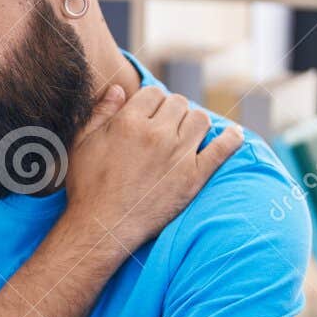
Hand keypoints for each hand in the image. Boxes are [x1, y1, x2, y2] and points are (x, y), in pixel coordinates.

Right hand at [63, 83, 241, 254]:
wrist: (102, 227)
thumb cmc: (87, 187)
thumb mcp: (82, 144)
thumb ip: (100, 112)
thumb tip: (117, 89)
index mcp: (129, 122)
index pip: (153, 93)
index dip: (152, 103)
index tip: (151, 115)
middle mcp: (157, 134)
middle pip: (178, 103)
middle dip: (173, 111)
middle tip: (167, 127)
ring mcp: (178, 155)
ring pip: (200, 120)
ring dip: (194, 123)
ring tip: (187, 134)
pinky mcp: (194, 177)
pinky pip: (222, 149)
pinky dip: (231, 139)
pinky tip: (235, 134)